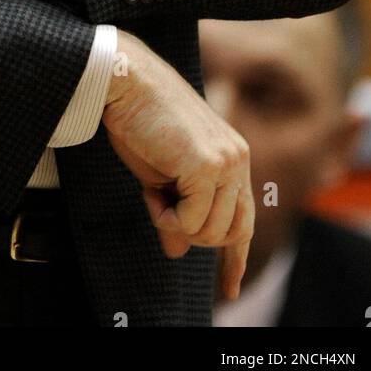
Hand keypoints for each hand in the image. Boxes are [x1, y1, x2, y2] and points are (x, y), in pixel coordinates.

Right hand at [102, 30, 253, 300]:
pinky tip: (152, 191)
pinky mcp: (208, 167)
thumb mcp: (159, 174)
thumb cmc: (139, 121)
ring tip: (153, 191)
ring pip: (211, 232)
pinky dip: (166, 217)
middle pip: (229, 232)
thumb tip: (177, 251)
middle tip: (159, 205)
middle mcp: (238, 159)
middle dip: (191, 232)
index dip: (234, 257)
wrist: (127, 82)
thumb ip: (177, 210)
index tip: (230, 288)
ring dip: (175, 223)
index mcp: (232, 157)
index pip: (243, 218)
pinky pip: (192, 221)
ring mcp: (227, 163)